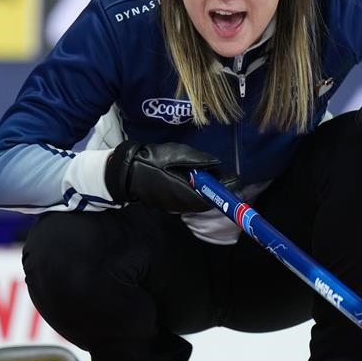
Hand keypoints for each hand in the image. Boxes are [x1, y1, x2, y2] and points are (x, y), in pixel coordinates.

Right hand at [105, 141, 220, 212]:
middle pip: (206, 202)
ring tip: (217, 178)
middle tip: (229, 179)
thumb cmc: (150, 161)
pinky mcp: (168, 204)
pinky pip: (189, 201)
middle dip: (219, 192)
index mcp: (183, 192)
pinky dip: (198, 193)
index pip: (211, 198)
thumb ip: (198, 160)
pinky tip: (199, 182)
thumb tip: (217, 164)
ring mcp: (173, 206)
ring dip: (208, 193)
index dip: (225, 191)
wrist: (125, 171)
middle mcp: (180, 204)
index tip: (236, 182)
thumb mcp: (176, 154)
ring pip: (198, 203)